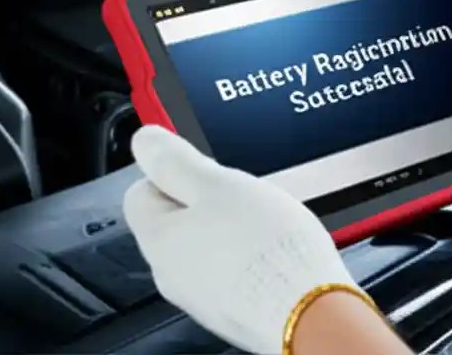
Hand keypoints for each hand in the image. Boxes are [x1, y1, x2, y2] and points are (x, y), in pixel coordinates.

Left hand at [123, 125, 361, 353]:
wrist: (310, 311)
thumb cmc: (267, 251)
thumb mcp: (220, 185)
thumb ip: (175, 161)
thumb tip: (144, 141)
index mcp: (158, 238)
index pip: (141, 189)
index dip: (173, 169)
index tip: (203, 163)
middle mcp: (171, 273)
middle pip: (176, 219)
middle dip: (208, 200)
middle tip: (241, 191)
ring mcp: (201, 296)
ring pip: (207, 244)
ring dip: (232, 227)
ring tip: (265, 221)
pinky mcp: (232, 309)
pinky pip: (232, 269)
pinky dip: (250, 255)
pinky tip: (275, 250)